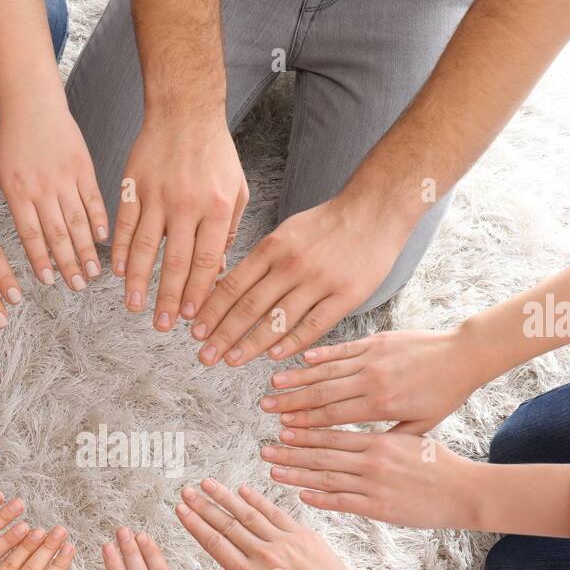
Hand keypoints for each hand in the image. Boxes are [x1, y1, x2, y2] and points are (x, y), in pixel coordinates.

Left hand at [0, 96, 107, 290]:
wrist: (33, 104)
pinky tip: (104, 239)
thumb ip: (21, 207)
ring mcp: (64, 178)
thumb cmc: (16, 142)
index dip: (41, 261)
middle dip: (68, 264)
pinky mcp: (83, 167)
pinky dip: (99, 220)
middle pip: (57, 235)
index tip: (50, 281)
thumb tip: (36, 243)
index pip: (32, 235)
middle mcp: (42, 189)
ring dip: (86, 250)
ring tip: (94, 271)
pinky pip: (92, 199)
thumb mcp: (7, 176)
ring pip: (77, 222)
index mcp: (18, 193)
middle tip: (78, 285)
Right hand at [113, 116, 246, 330]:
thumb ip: (230, 230)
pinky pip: (125, 226)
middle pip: (177, 262)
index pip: (207, 261)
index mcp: (218, 208)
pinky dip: (122, 252)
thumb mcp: (237, 189)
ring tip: (135, 307)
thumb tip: (218, 270)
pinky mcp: (133, 186)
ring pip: (146, 249)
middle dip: (168, 299)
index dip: (197, 293)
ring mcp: (158, 196)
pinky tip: (120, 273)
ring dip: (140, 283)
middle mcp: (188, 205)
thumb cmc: (215, 151)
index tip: (189, 316)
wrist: (185, 110)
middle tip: (161, 326)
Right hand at [174, 478, 375, 569]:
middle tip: (187, 492)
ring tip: (208, 484)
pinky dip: (258, 500)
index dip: (195, 524)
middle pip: (227, 524)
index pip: (214, 544)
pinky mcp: (305, 536)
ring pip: (248, 514)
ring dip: (225, 496)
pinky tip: (243, 490)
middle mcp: (265, 555)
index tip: (181, 511)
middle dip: (204, 506)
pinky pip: (276, 513)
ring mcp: (285, 543)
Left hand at [192, 193, 408, 366]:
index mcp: (273, 248)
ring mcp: (318, 281)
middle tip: (204, 355)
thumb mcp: (286, 232)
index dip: (211, 311)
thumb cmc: (327, 224)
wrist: (375, 209)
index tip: (194, 331)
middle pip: (248, 307)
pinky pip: (313, 325)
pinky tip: (273, 357)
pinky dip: (291, 343)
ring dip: (250, 344)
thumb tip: (230, 287)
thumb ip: (261, 260)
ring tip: (230, 360)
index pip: (233, 285)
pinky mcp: (345, 296)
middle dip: (222, 334)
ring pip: (276, 320)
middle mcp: (291, 265)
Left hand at [261, 428, 481, 526]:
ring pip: (327, 478)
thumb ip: (382, 437)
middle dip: (291, 452)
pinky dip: (320, 498)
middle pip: (322, 455)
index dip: (305, 432)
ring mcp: (374, 486)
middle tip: (265, 448)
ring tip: (273, 469)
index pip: (334, 434)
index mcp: (379, 441)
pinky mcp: (379, 508)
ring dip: (297, 474)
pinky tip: (301, 495)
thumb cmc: (440, 464)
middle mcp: (372, 461)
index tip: (283, 428)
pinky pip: (343, 503)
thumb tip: (358, 434)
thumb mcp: (411, 439)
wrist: (464, 490)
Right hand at [262, 330, 482, 433]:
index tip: (283, 428)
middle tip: (266, 408)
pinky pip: (343, 349)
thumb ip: (389, 436)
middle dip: (291, 402)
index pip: (333, 416)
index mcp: (381, 406)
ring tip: (274, 385)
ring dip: (298, 378)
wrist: (463, 355)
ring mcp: (373, 358)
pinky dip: (321, 355)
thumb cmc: (444, 394)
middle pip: (322, 393)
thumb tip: (363, 450)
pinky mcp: (377, 340)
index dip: (305, 423)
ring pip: (327, 370)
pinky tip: (302, 359)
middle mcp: (372, 380)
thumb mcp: (421, 426)